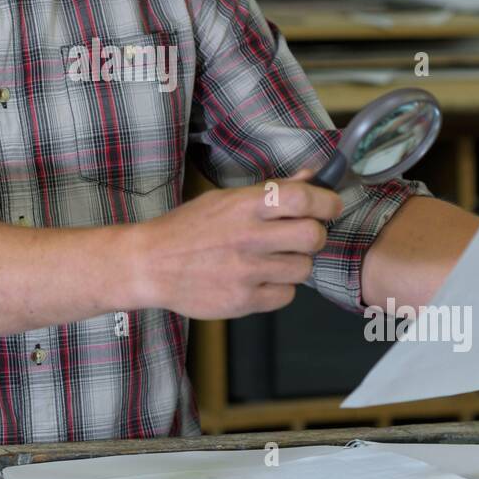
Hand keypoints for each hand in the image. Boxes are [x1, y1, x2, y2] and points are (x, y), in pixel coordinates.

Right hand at [133, 172, 343, 319]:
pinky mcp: (243, 300)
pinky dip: (279, 287)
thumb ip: (270, 191)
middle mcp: (248, 237)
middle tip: (302, 236)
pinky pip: (286, 295)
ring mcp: (246, 271)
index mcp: (243, 206)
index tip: (329, 206)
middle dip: (315, 235)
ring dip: (295, 263)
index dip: (326, 201)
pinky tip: (259, 278)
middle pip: (313, 236)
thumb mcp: (224, 200)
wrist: (149, 264)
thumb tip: (311, 177)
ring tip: (272, 259)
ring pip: (303, 268)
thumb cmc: (187, 229)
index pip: (303, 197)